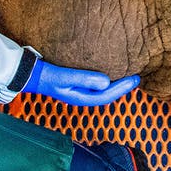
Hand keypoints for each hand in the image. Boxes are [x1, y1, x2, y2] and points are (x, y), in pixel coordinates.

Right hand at [24, 58, 139, 106]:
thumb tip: (106, 81)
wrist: (32, 74)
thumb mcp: (66, 76)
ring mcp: (80, 91)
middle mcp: (83, 96)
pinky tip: (112, 72)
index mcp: (81, 98)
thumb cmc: (48, 75)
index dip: (123, 88)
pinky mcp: (78, 83)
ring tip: (128, 74)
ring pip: (103, 90)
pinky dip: (107, 79)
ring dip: (116, 84)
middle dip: (123, 87)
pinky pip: (97, 83)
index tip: (136, 79)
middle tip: (137, 77)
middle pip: (108, 94)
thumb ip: (84, 78)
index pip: (107, 95)